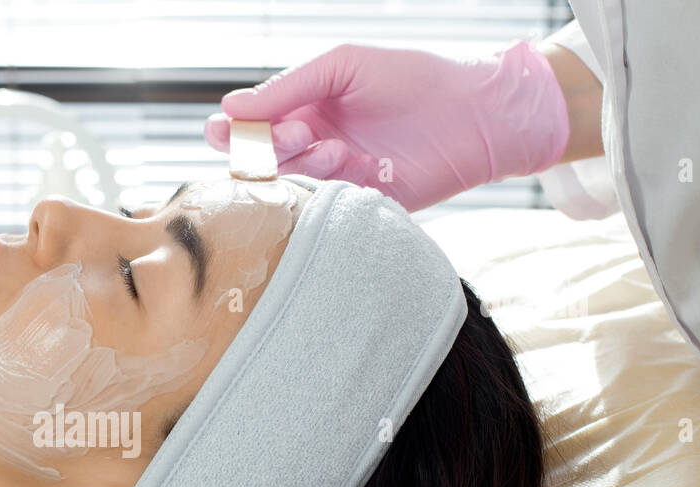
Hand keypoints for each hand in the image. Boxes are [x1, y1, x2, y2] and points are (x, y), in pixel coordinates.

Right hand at [204, 41, 569, 211]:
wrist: (473, 114)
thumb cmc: (412, 79)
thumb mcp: (344, 67)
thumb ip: (289, 86)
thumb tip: (230, 107)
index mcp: (304, 110)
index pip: (249, 127)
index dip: (232, 132)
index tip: (226, 131)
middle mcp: (312, 147)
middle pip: (261, 161)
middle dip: (265, 151)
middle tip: (292, 136)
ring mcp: (333, 179)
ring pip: (288, 183)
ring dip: (302, 165)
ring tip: (334, 147)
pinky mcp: (356, 206)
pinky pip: (321, 207)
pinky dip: (327, 188)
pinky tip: (355, 165)